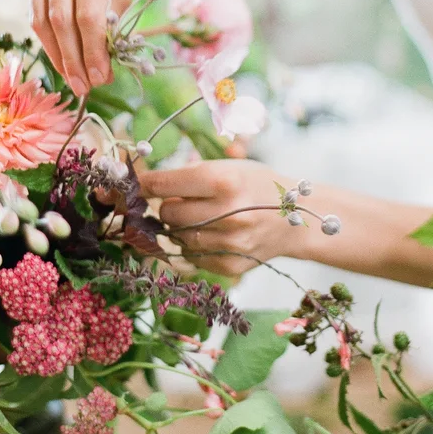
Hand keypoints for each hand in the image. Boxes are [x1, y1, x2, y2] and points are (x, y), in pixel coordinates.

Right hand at [18, 0, 156, 94]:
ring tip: (73, 77)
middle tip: (85, 86)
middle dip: (72, 58)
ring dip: (56, 51)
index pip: (87, 13)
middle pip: (59, 18)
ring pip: (39, 15)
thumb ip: (115, 12)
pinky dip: (47, 32)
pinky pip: (33, 4)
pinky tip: (63, 52)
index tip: (101, 77)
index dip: (92, 50)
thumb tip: (100, 58)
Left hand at [140, 160, 300, 278]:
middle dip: (168, 206)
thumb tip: (146, 185)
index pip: (164, 185)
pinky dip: (195, 245)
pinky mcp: (228, 265)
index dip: (144, 185)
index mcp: (223, 181)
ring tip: (203, 218)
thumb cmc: (258, 185)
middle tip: (185, 201)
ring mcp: (228, 243)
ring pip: (176, 237)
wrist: (297, 218)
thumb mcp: (229, 168)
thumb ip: (189, 176)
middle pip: (167, 213)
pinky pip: (191, 256)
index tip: (135, 185)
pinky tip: (214, 234)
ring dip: (181, 227)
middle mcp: (225, 213)